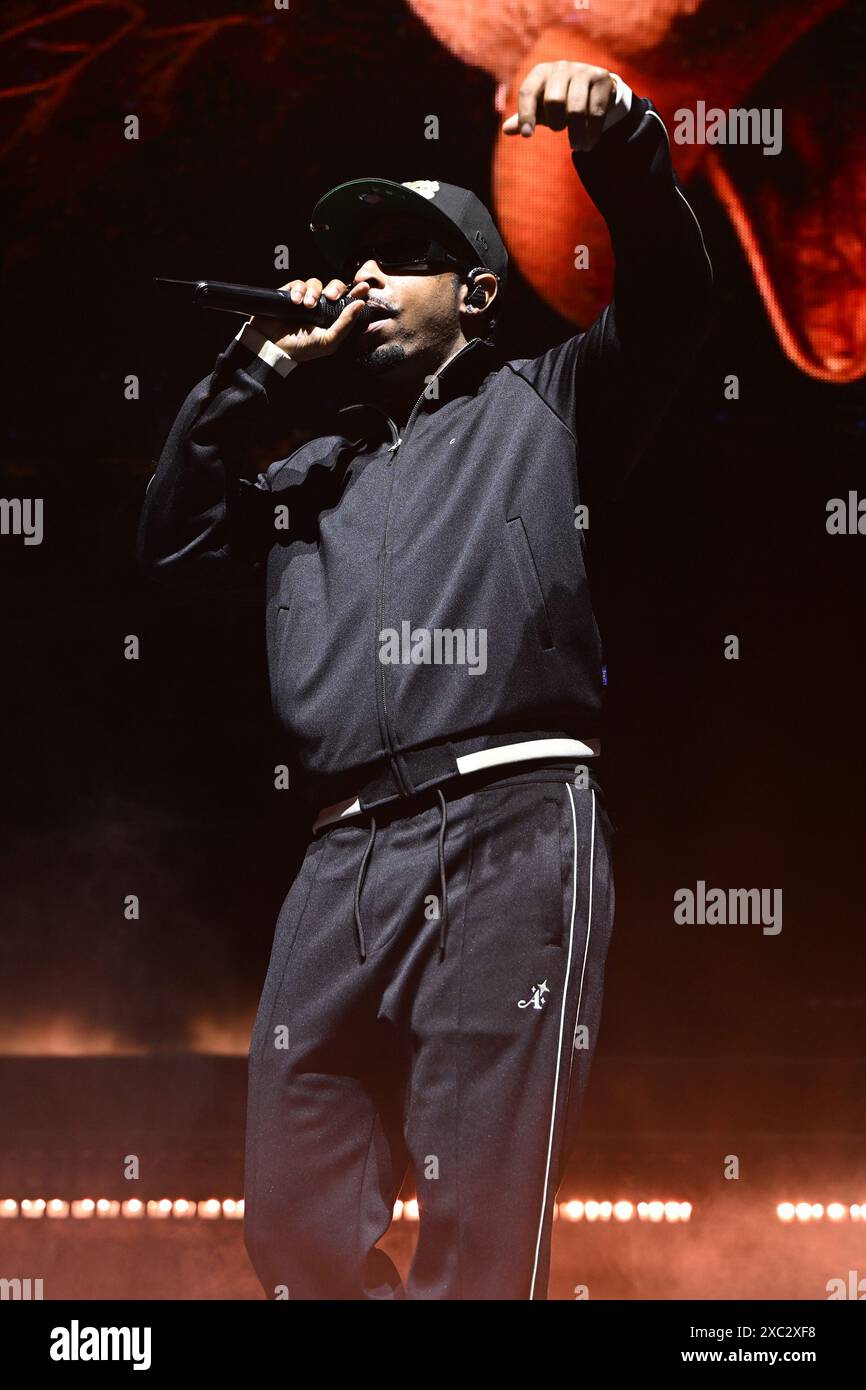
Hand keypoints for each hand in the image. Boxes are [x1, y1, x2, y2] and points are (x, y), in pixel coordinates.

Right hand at [248, 277, 369, 362]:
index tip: (363, 286)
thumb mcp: (328, 341)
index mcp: (331, 318)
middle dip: (334, 288)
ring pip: (315, 283)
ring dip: (313, 292)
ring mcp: (304, 299)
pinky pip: (298, 283)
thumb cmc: (301, 348)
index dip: (356, 292)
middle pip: (333, 286)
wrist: (272, 347)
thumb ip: (345, 324)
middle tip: (330, 297)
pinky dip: (297, 290)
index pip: (347, 301)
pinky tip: (295, 301)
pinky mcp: (289, 294)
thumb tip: (360, 304)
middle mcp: (320, 307)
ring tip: (307, 305)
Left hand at [502, 61, 615, 152]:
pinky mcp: (602, 79)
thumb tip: (506, 130)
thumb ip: (524, 118)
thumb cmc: (560, 99)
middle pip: (554, 100)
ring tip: (576, 146)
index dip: (525, 114)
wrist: (594, 86)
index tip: (527, 135)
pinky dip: (590, 134)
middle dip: (556, 123)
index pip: (527, 91)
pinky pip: (595, 113)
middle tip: (559, 130)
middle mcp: (561, 67)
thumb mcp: (541, 108)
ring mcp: (583, 71)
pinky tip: (588, 144)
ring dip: (575, 134)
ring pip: (576, 110)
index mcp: (541, 72)